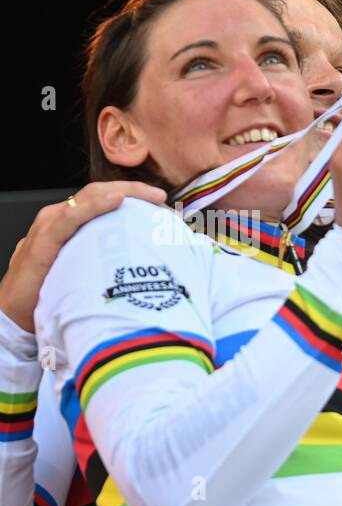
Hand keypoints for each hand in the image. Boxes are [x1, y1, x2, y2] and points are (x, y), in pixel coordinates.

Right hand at [0, 182, 165, 330]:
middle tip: (160, 195)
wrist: (15, 315)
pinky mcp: (42, 242)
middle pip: (99, 194)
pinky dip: (93, 206)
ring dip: (121, 193)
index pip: (104, 199)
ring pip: (87, 199)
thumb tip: (146, 261)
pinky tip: (116, 199)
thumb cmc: (51, 293)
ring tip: (148, 195)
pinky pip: (70, 218)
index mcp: (71, 223)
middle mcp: (59, 219)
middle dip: (133, 190)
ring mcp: (49, 227)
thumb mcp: (85, 270)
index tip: (162, 201)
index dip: (134, 195)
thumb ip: (106, 259)